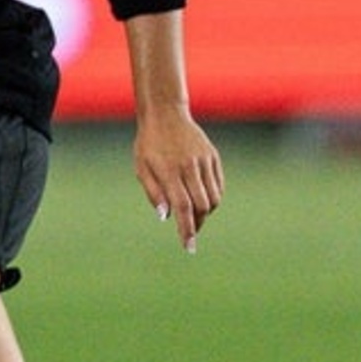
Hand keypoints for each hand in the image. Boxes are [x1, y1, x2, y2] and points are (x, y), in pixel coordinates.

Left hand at [133, 111, 222, 252]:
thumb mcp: (142, 168)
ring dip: (206, 212)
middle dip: (197, 224)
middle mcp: (190, 167)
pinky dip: (212, 198)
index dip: (186, 229)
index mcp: (169, 171)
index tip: (189, 247)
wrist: (166, 114)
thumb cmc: (149, 144)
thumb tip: (166, 217)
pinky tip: (201, 199)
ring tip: (194, 215)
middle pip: (202, 206)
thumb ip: (154, 193)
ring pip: (214, 198)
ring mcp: (204, 161)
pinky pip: (218, 186)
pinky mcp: (213, 157)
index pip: (182, 207)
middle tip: (190, 231)